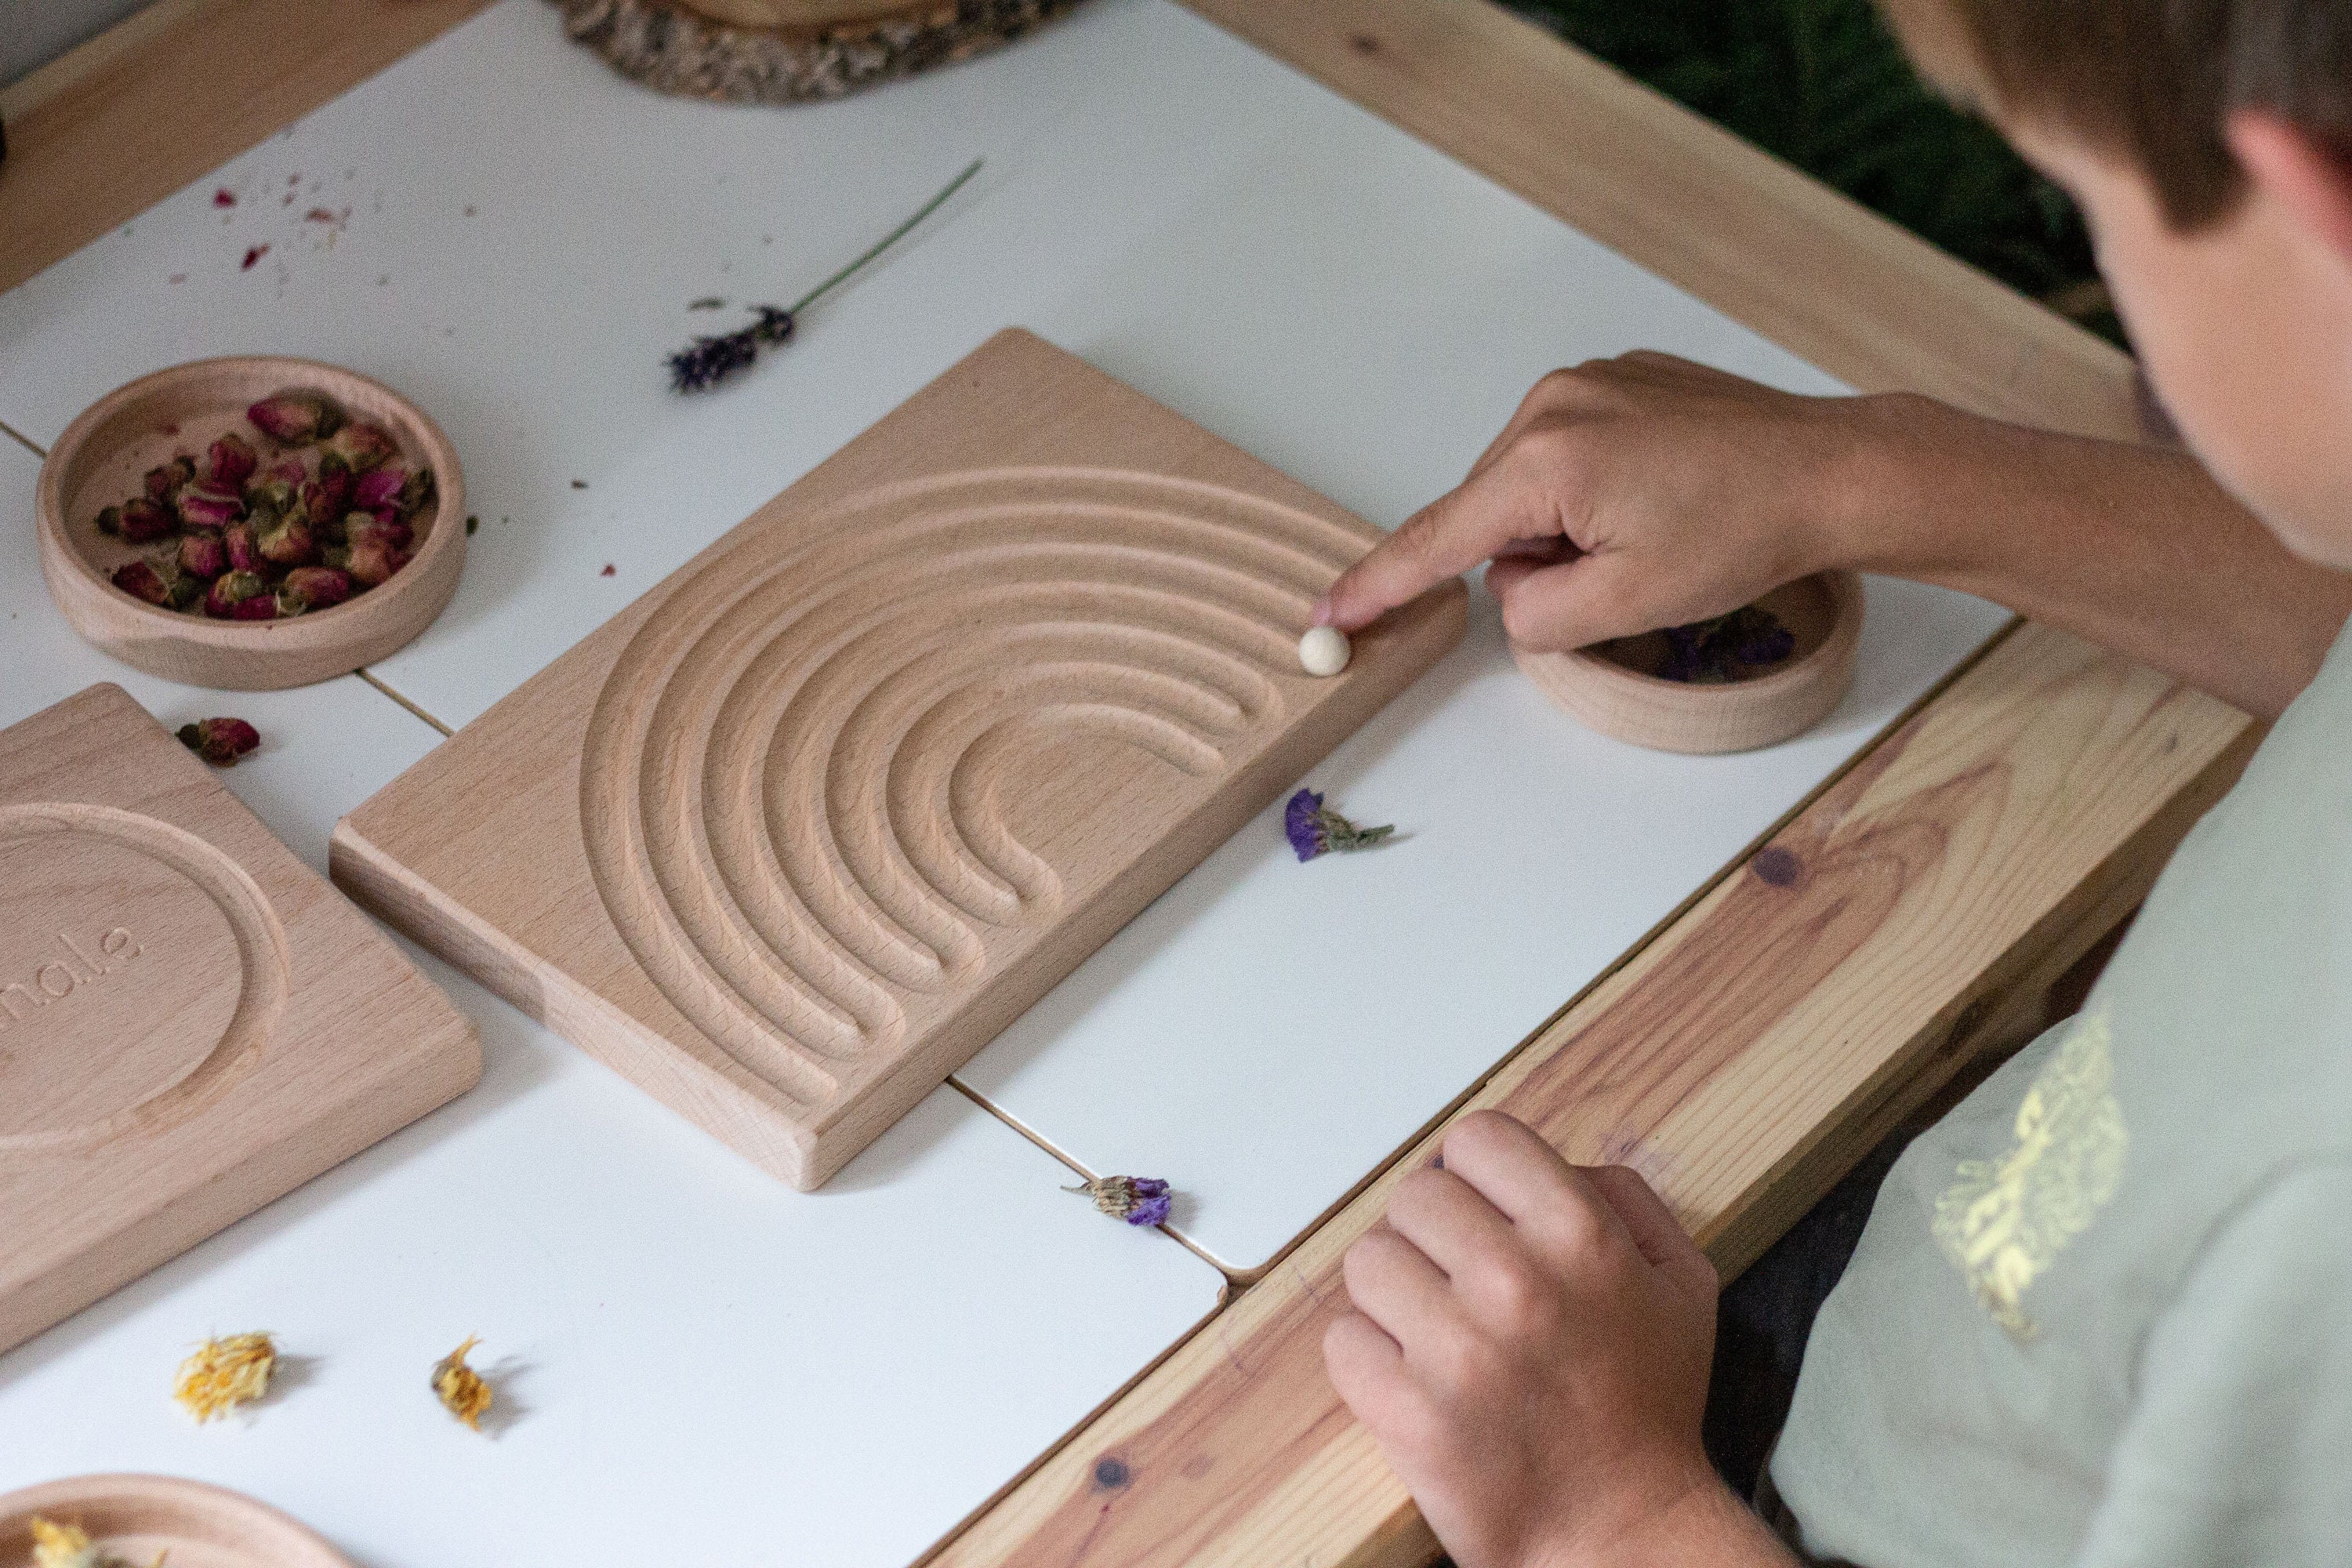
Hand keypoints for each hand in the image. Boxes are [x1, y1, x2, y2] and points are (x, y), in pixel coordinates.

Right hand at [1317, 353, 1889, 650]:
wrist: (1834, 471)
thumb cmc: (1747, 530)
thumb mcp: (1628, 603)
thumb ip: (1535, 615)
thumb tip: (1510, 594)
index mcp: (1546, 458)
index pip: (1438, 539)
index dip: (1379, 585)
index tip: (1327, 614)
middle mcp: (1554, 402)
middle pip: (1490, 513)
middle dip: (1533, 557)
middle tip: (1621, 569)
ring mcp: (1590, 381)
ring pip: (1530, 486)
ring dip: (1567, 525)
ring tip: (1652, 528)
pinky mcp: (1622, 378)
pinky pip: (1570, 451)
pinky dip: (1593, 490)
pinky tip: (1660, 498)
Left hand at [1324, 1111, 1785, 1567]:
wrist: (1624, 1532)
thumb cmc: (1648, 1407)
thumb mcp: (1679, 1280)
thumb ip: (1623, 1197)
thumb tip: (1552, 1164)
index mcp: (1581, 1237)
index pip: (1475, 1138)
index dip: (1473, 1174)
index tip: (1483, 1213)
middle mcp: (1516, 1283)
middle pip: (1413, 1196)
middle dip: (1432, 1236)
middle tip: (1460, 1285)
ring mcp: (1457, 1352)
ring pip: (1367, 1262)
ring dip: (1394, 1295)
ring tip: (1437, 1334)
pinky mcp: (1409, 1414)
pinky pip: (1342, 1340)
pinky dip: (1368, 1359)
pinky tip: (1415, 1380)